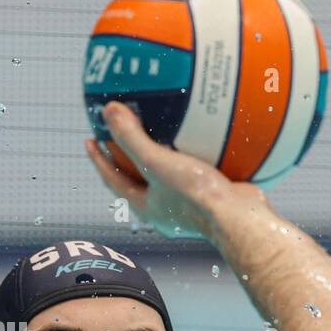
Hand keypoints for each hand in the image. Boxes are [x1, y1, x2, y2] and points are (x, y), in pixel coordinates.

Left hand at [85, 101, 273, 240]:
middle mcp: (163, 210)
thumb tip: (108, 111)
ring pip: (166, 177)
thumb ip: (132, 138)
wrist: (239, 219)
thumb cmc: (195, 196)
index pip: (113, 179)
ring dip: (159, 156)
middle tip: (117, 133)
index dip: (99, 159)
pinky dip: (189, 155)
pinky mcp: (210, 198)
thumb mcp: (157, 163)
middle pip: (137, 179)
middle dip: (126, 157)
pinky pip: (193, 173)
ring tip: (156, 132)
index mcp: (145, 207)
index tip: (90, 139)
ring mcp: (187, 206)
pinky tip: (197, 138)